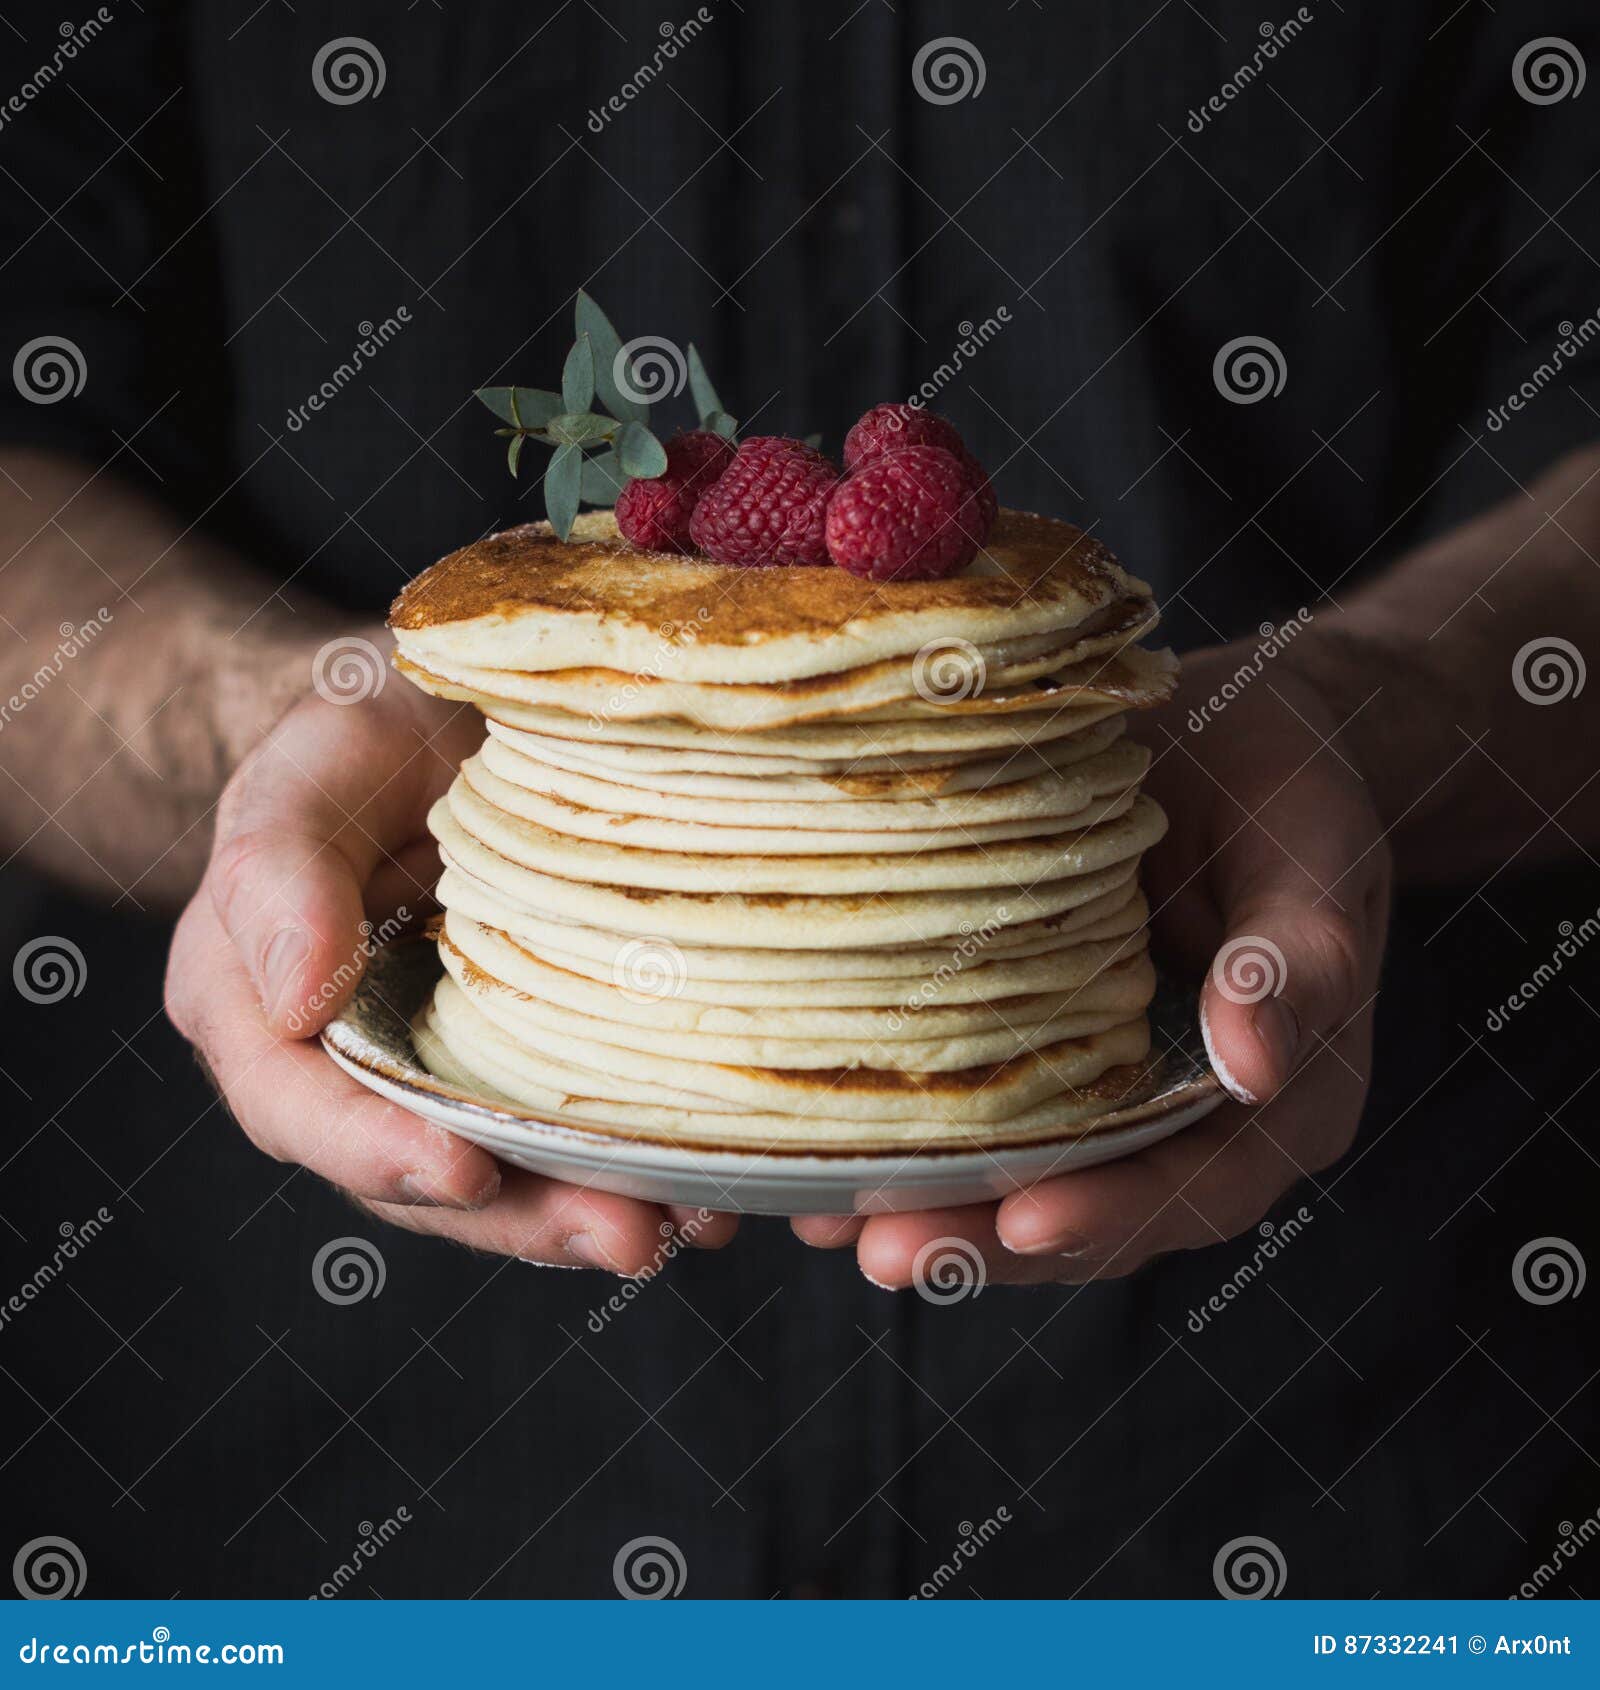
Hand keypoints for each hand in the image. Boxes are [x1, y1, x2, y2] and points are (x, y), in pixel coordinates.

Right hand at [165, 634, 737, 1271]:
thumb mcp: (308, 767)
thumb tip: (294, 998)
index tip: (461, 1167)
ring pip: (519, 1174)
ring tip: (691, 1223)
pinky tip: (723, 1179)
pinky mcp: (541, 1061)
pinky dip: (648, 1162)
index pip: (302, 1109)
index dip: (376, 1152)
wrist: (446, 722)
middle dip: (526, 1218)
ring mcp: (457, 1072)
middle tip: (623, 1234)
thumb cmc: (361, 740)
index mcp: (264, 1013)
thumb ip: (276, 872)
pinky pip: (585, 1129)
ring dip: (602, 1211)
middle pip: (428, 1176)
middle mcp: (358, 1069)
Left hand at [791, 639, 1390, 1287]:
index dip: (1113, 1215)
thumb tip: (1255, 1066)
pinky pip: (983, 1110)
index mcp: (1285, 1101)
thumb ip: (1296, 958)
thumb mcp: (1312, 852)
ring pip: (1021, 1180)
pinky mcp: (1046, 1047)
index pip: (1199, 1188)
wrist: (1236, 738)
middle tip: (888, 1251)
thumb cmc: (1290, 790)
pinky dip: (912, 1137)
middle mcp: (1192, 1120)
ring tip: (829, 1219)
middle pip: (1091, 1214)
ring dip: (932, 1209)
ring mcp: (1111, 1090)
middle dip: (987, 1240)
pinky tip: (822, 1144)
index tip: (1025, 1222)